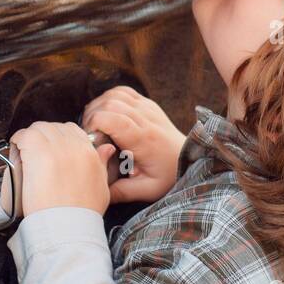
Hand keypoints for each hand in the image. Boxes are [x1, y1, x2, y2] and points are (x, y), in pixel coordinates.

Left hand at [10, 121, 116, 215]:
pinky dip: (18, 139)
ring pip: (39, 129)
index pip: (72, 130)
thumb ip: (102, 163)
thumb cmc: (84, 212)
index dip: (59, 136)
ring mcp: (55, 149)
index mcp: (88, 151)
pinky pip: (25, 136)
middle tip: (35, 148)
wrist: (68, 226)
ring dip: (31, 136)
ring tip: (24, 148)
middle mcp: (73, 145)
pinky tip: (16, 147)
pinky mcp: (38, 155)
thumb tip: (107, 148)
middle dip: (44, 135)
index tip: (51, 146)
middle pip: (54, 127)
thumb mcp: (102, 185)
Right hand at [82, 87, 186, 204]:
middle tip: (92, 134)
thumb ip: (121, 192)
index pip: (112, 118)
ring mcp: (148, 107)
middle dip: (93, 116)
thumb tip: (97, 191)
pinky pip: (123, 91)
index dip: (94, 124)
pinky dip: (110, 98)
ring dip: (100, 106)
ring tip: (97, 125)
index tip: (92, 139)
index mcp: (143, 138)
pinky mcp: (148, 103)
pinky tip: (108, 113)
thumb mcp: (146, 190)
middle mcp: (146, 118)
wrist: (190, 160)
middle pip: (110, 103)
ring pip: (115, 94)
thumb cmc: (168, 176)